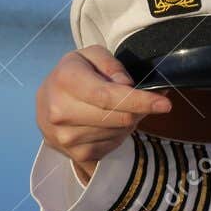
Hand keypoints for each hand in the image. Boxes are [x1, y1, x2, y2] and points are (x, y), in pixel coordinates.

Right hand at [35, 45, 170, 182]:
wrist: (45, 103)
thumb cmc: (74, 75)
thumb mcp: (90, 55)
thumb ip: (110, 64)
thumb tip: (127, 85)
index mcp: (65, 81)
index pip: (108, 96)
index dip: (140, 101)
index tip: (164, 104)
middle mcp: (61, 112)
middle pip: (119, 118)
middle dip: (139, 109)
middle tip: (143, 100)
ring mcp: (65, 137)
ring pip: (119, 133)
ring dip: (128, 122)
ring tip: (117, 109)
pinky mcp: (74, 155)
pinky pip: (111, 147)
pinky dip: (117, 135)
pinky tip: (108, 123)